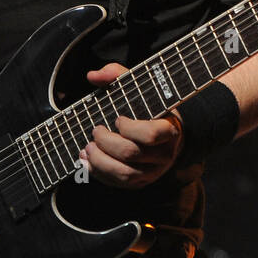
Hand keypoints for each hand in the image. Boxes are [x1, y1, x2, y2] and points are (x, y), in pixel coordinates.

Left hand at [82, 63, 183, 188]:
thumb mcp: (140, 87)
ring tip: (89, 147)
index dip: (129, 128)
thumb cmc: (150, 108)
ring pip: (124, 173)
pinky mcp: (140, 183)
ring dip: (100, 160)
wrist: (166, 134)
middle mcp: (164, 155)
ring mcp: (152, 172)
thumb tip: (93, 76)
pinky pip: (118, 183)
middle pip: (131, 153)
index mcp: (169, 130)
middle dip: (106, 141)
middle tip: (96, 130)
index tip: (118, 119)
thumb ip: (117, 74)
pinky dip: (98, 173)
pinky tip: (87, 160)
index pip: (150, 134)